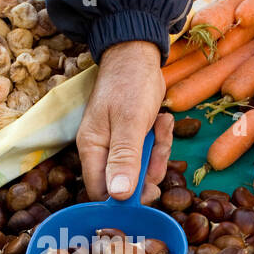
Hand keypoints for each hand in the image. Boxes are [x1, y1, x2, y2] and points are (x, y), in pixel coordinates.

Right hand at [77, 40, 172, 202]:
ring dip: (158, 153)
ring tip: (160, 126)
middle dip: (148, 171)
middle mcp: (102, 151)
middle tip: (159, 154)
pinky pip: (150, 154)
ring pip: (142, 169)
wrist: (138, 54)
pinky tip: (162, 120)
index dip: (123, 199)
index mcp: (92, 149)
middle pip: (125, 183)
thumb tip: (118, 195)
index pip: (100, 191)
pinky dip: (160, 140)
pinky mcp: (135, 138)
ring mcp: (119, 145)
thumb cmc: (129, 84)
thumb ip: (125, 159)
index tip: (147, 191)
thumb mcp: (130, 122)